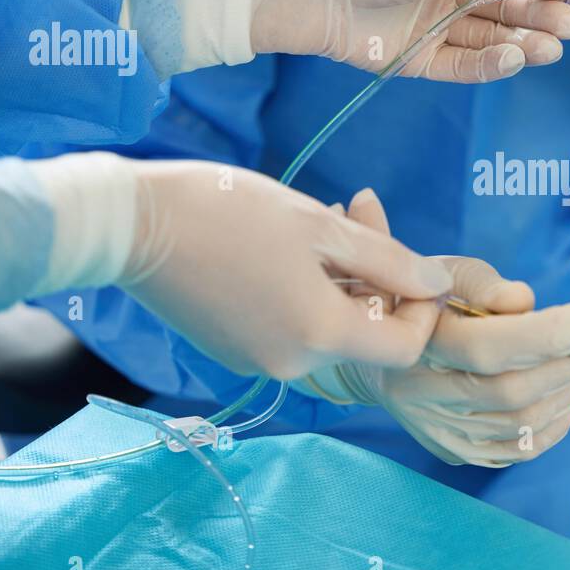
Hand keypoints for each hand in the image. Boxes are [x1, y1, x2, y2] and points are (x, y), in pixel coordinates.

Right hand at [117, 162, 450, 379]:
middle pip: (366, 331)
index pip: (406, 347)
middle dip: (377, 273)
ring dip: (342, 276)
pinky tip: (287, 244)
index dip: (424, 307)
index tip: (416, 261)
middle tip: (361, 205)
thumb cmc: (227, 212)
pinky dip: (307, 290)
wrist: (129, 225)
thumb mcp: (320, 226)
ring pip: (329, 324)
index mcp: (320, 335)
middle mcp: (292, 364)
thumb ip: (389, 259)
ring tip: (322, 216)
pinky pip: (293, 326)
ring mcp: (259, 362)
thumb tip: (440, 283)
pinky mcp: (233, 350)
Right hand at [304, 193, 569, 465]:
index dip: (549, 335)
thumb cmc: (422, 296)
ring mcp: (440, 432)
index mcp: (414, 343)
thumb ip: (480, 282)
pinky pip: (522, 447)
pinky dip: (558, 418)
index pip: (486, 348)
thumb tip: (524, 301)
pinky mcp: (459, 451)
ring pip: (524, 424)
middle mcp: (421, 397)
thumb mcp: (443, 270)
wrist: (377, 353)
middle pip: (514, 392)